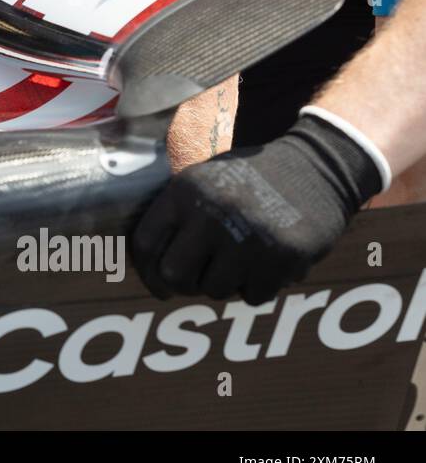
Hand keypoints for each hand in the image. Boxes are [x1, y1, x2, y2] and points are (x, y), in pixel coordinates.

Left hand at [132, 114, 381, 304]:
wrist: (317, 165)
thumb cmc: (252, 178)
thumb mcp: (205, 178)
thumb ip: (177, 215)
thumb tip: (152, 268)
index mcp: (185, 191)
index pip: (145, 243)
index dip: (147, 272)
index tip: (158, 285)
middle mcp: (211, 213)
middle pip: (175, 275)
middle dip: (187, 283)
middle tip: (202, 278)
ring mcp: (246, 236)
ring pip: (215, 290)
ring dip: (226, 284)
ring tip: (241, 259)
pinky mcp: (282, 256)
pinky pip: (253, 296)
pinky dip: (258, 287)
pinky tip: (267, 263)